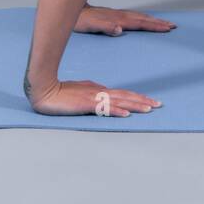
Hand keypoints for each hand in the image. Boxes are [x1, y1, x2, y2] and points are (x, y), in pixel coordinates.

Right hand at [28, 79, 161, 116]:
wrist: (44, 89)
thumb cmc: (62, 90)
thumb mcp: (82, 89)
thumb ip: (95, 91)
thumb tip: (107, 93)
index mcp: (100, 90)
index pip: (124, 94)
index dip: (139, 98)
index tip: (152, 102)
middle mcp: (100, 92)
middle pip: (126, 97)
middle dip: (143, 101)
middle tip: (159, 105)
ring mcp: (93, 98)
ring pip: (119, 102)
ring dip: (135, 106)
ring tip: (149, 109)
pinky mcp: (85, 104)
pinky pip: (103, 108)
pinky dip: (116, 111)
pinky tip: (126, 114)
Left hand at [74, 5, 176, 36]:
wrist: (73, 10)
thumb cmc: (80, 21)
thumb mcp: (90, 26)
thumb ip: (105, 27)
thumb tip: (120, 30)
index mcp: (118, 19)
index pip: (141, 23)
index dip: (155, 26)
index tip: (168, 28)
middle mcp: (120, 16)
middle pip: (144, 19)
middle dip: (159, 22)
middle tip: (173, 26)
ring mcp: (118, 15)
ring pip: (140, 17)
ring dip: (153, 20)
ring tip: (164, 23)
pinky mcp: (114, 16)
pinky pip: (134, 17)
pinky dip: (144, 19)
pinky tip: (145, 20)